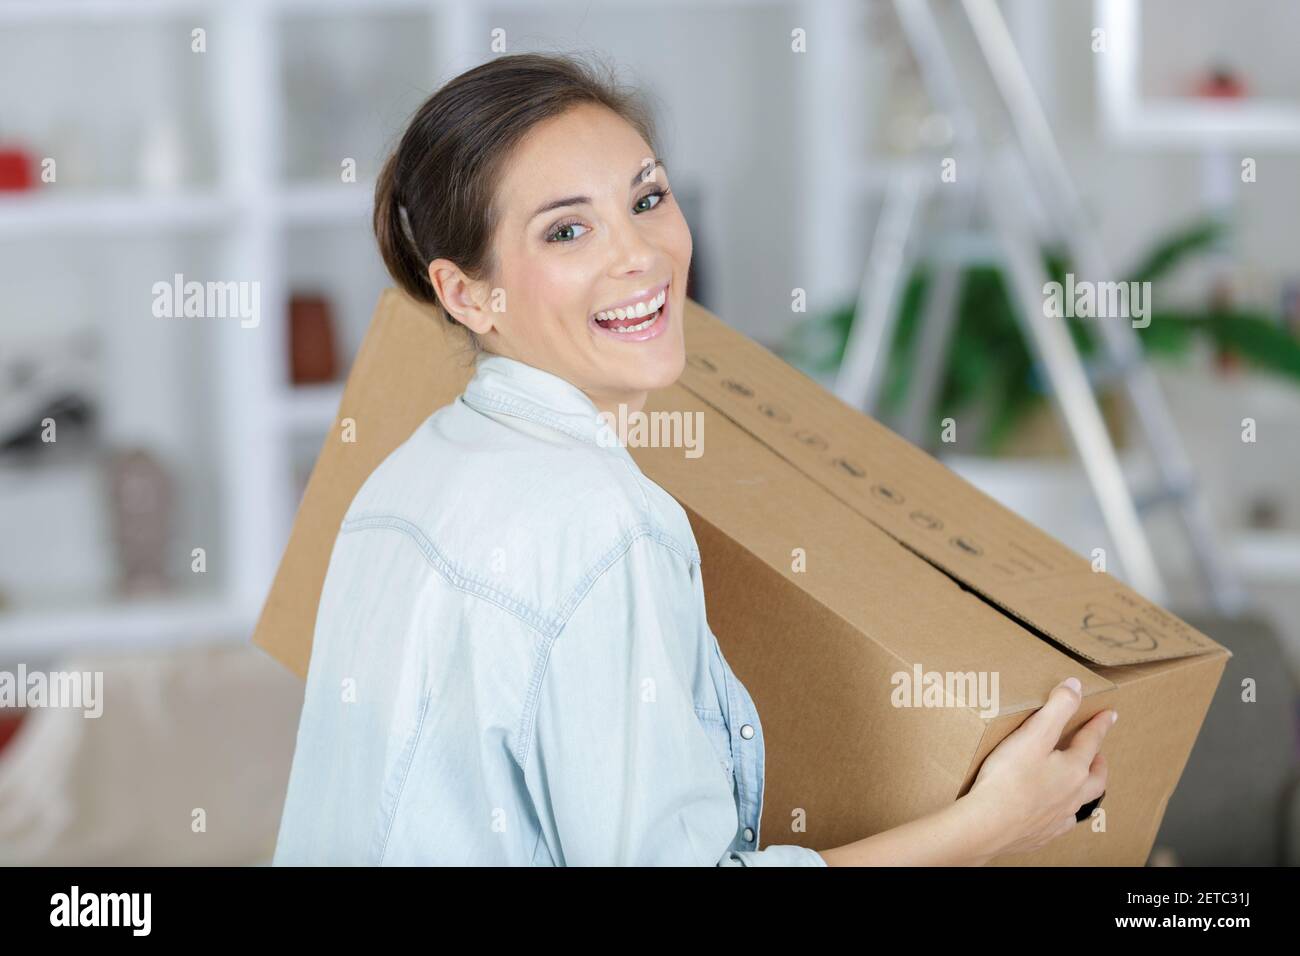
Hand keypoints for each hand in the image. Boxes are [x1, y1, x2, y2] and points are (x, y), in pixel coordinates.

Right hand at [963, 677, 1113, 860]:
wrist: (988, 825)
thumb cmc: (1008, 779)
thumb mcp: (1032, 734)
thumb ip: (1056, 708)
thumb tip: (1075, 686)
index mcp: (1073, 769)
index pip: (1091, 741)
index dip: (1099, 725)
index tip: (1109, 715)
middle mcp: (1073, 795)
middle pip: (1096, 778)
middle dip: (1099, 763)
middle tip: (1099, 755)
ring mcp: (1058, 817)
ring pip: (1081, 803)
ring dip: (1083, 790)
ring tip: (1078, 784)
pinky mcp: (1042, 833)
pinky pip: (1061, 823)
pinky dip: (1062, 815)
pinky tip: (1053, 813)